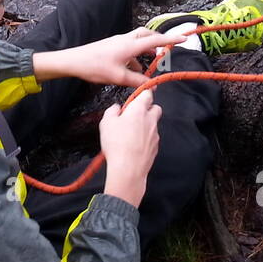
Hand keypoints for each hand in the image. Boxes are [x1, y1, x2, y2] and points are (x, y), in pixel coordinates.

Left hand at [32, 27, 189, 87]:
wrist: (74, 61)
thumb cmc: (95, 67)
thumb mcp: (119, 77)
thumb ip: (138, 81)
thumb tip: (151, 85)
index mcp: (130, 45)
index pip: (155, 40)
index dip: (170, 40)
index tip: (184, 38)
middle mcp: (125, 40)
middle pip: (146, 35)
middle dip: (157, 42)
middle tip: (164, 52)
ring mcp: (118, 42)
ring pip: (137, 42)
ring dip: (145, 52)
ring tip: (149, 66)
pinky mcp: (111, 46)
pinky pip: (129, 49)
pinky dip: (135, 57)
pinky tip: (134, 70)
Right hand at [99, 88, 161, 207]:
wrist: (128, 168)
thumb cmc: (117, 144)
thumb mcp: (106, 123)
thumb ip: (112, 111)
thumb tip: (115, 108)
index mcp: (139, 110)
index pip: (147, 93)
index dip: (143, 93)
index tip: (138, 95)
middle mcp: (150, 119)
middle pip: (155, 107)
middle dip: (147, 108)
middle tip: (135, 114)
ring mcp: (155, 134)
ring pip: (154, 123)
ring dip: (146, 124)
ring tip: (131, 132)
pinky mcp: (155, 147)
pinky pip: (152, 137)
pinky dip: (146, 138)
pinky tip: (134, 144)